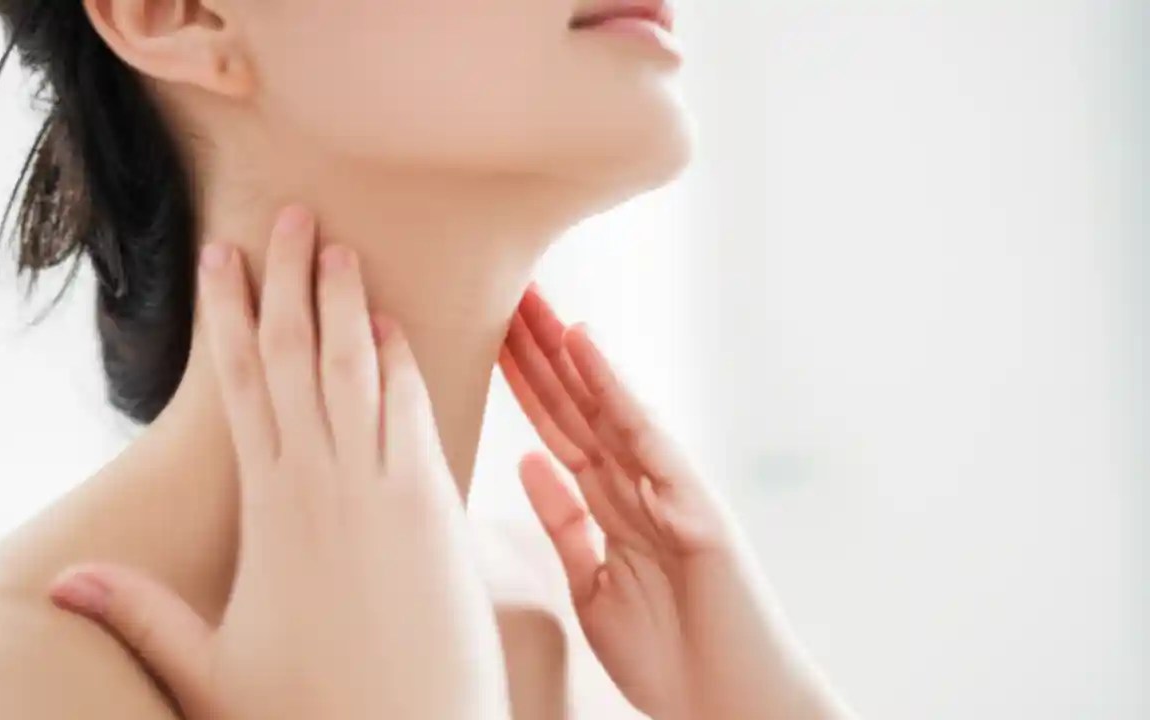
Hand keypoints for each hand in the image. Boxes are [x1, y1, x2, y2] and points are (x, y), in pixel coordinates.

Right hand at [47, 205, 509, 719]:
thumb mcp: (211, 669)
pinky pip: (414, 411)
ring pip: (358, 369)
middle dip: (293, 279)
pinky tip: (392, 327)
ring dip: (348, 303)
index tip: (223, 255)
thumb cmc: (311, 712)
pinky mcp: (436, 504)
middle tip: (293, 215)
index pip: (240, 383)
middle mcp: (325, 479)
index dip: (229, 312)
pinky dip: (401, 362)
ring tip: (339, 247)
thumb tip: (64, 582)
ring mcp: (385, 485)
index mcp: (268, 504)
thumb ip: (143, 615)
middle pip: (298, 354)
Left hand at [499, 283, 854, 719]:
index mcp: (610, 508)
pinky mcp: (693, 500)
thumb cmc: (666, 656)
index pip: (557, 430)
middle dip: (537, 353)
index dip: (524, 384)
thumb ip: (562, 523)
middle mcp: (636, 487)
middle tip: (501, 290)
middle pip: (576, 406)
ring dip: (565, 351)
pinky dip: (615, 386)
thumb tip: (527, 459)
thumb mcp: (590, 586)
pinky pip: (645, 434)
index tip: (487, 335)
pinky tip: (582, 342)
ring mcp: (667, 488)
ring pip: (605, 405)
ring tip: (529, 297)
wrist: (726, 705)